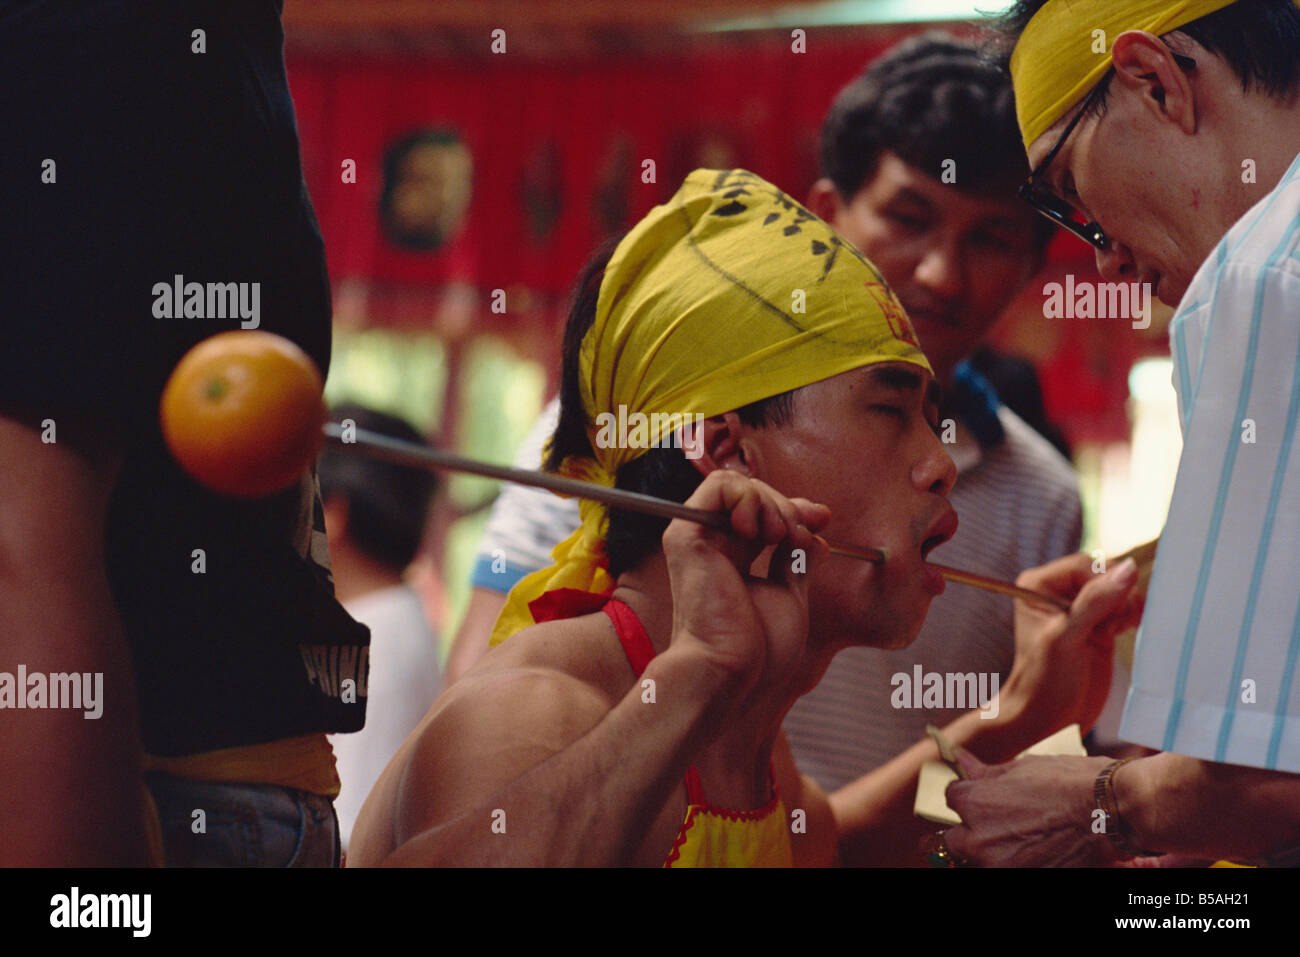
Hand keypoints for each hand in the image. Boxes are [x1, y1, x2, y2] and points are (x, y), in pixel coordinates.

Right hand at [663, 470, 828, 700]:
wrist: (733, 672)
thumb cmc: (758, 650)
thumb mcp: (789, 595)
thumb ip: (796, 560)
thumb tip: (815, 532)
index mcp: (732, 559)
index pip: (764, 514)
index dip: (795, 509)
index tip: (822, 520)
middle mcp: (712, 545)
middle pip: (753, 495)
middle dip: (788, 507)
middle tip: (798, 537)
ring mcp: (697, 538)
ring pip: (737, 484)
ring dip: (770, 502)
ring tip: (779, 536)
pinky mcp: (686, 536)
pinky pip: (718, 485)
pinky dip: (748, 497)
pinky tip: (758, 530)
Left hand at [944, 752, 1119, 866]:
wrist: (1111, 813)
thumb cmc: (1069, 783)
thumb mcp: (1022, 768)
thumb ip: (985, 772)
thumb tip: (960, 760)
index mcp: (975, 804)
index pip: (952, 798)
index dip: (967, 793)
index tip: (982, 793)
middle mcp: (979, 839)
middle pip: (955, 838)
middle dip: (970, 828)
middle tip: (996, 821)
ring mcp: (999, 865)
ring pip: (975, 859)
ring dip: (987, 849)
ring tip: (1017, 837)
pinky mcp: (1022, 879)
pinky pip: (1001, 869)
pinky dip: (1010, 861)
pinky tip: (1030, 849)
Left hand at [1000, 553, 1141, 738]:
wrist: (1050, 717)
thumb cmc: (1045, 679)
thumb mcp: (1067, 637)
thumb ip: (1096, 601)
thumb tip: (1129, 568)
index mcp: (1039, 583)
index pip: (1085, 564)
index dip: (1104, 584)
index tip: (1107, 615)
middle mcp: (1059, 590)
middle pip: (1106, 574)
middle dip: (1117, 597)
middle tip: (1108, 626)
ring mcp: (1081, 607)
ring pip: (1119, 590)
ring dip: (1125, 608)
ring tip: (1110, 632)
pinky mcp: (1100, 624)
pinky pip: (1126, 606)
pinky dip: (1130, 617)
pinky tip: (1119, 633)